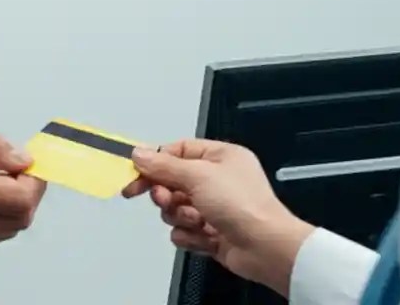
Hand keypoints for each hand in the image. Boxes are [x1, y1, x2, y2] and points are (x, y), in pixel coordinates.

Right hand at [123, 140, 313, 296]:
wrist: (264, 248)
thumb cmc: (245, 206)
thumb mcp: (198, 175)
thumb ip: (164, 165)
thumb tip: (140, 154)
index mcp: (220, 156)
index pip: (177, 151)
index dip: (155, 162)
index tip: (135, 173)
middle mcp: (218, 180)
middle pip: (172, 181)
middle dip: (166, 194)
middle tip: (165, 199)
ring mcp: (215, 207)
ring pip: (175, 208)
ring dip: (180, 216)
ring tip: (196, 220)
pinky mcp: (212, 232)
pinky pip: (184, 230)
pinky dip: (189, 235)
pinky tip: (203, 235)